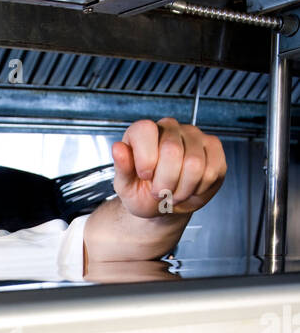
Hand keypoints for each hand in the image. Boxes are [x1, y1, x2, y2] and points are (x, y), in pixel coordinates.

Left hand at [111, 118, 225, 219]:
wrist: (162, 204)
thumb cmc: (142, 192)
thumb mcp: (125, 186)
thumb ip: (122, 168)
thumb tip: (118, 148)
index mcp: (143, 132)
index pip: (145, 130)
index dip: (145, 160)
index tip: (144, 176)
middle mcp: (170, 128)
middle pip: (173, 151)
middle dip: (164, 183)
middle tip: (159, 192)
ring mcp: (194, 135)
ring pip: (195, 164)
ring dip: (182, 189)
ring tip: (174, 192)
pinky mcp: (213, 148)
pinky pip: (212, 171)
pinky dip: (199, 189)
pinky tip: (190, 188)